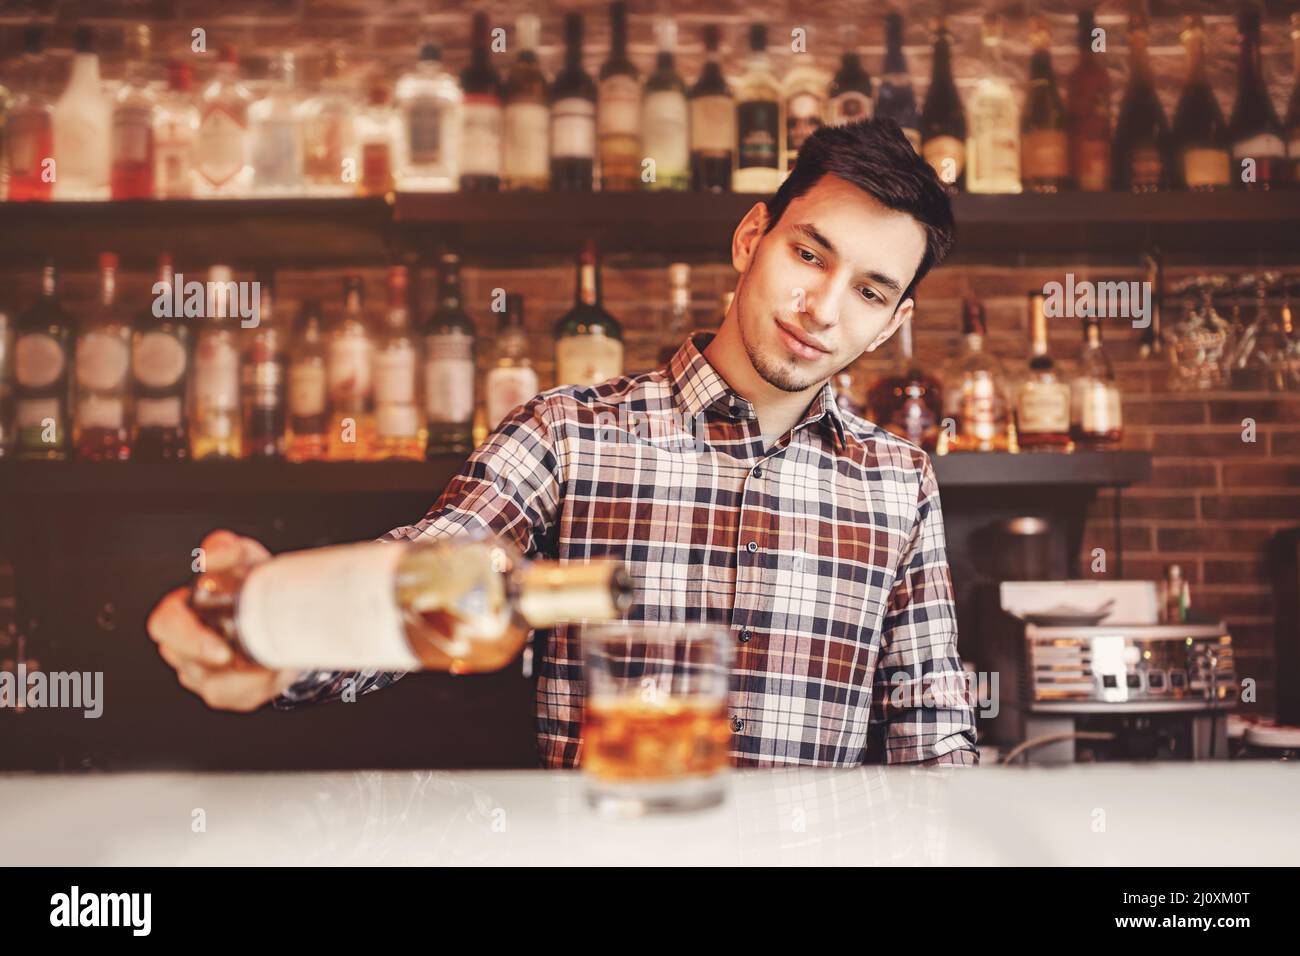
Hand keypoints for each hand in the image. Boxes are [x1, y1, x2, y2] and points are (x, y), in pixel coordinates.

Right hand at [146, 530, 301, 711]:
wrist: (284, 611)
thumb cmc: (253, 584)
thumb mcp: (243, 559)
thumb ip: (226, 549)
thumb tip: (212, 556)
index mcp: (183, 612)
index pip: (165, 625)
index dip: (187, 637)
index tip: (218, 646)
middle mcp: (187, 646)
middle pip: (184, 661)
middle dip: (211, 662)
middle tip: (234, 656)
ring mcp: (205, 672)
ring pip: (215, 686)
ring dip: (244, 677)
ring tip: (268, 660)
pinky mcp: (228, 691)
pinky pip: (239, 697)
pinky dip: (259, 686)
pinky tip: (272, 671)